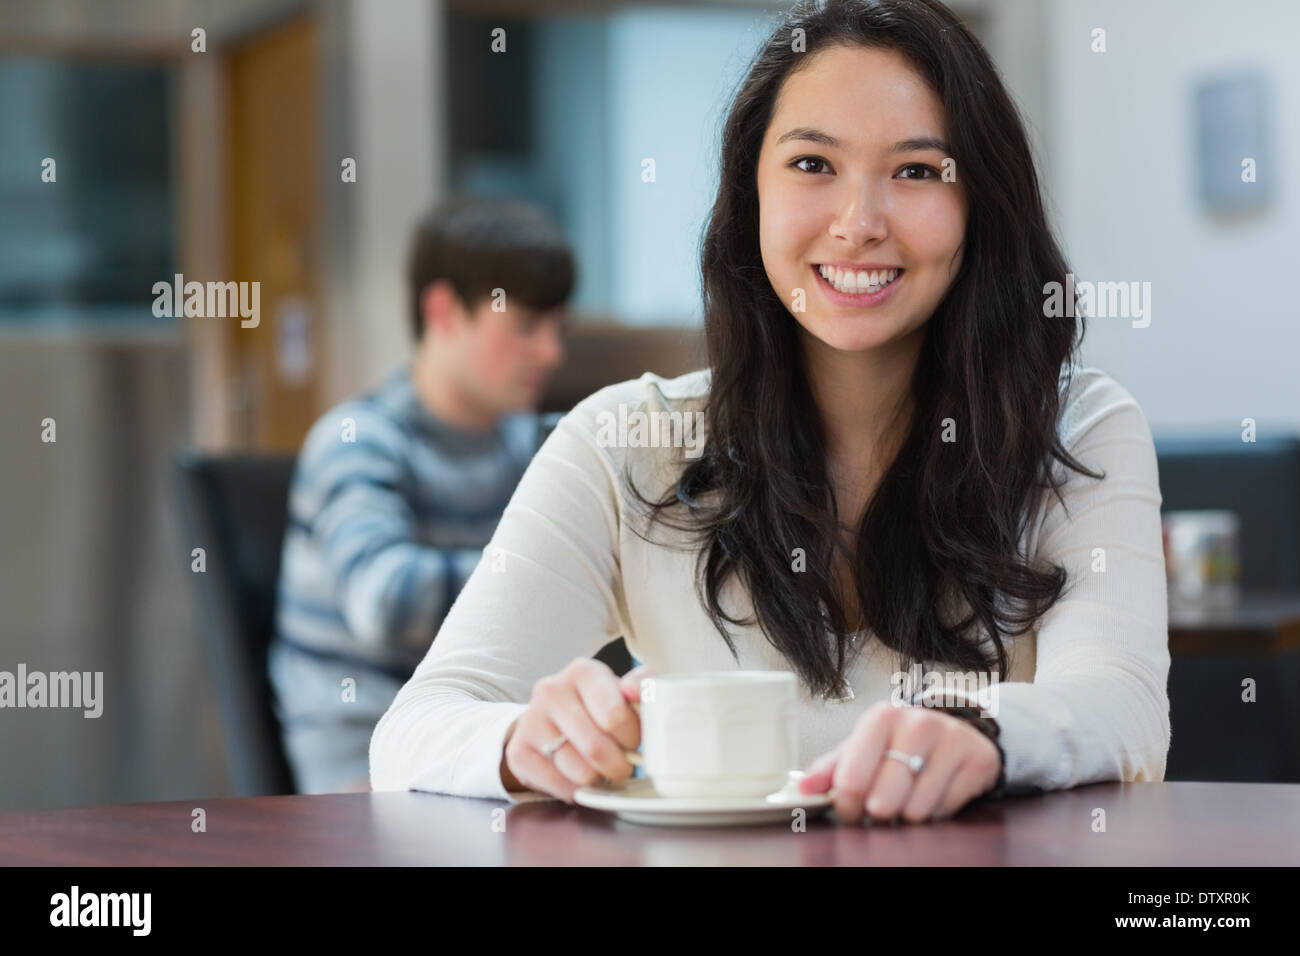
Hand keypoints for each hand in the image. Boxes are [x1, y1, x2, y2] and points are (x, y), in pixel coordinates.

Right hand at [501, 659, 651, 802]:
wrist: (549, 722)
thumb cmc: (596, 708)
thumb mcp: (623, 692)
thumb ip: (643, 686)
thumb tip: (636, 690)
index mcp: (583, 671)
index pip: (615, 716)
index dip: (632, 738)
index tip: (632, 741)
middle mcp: (551, 691)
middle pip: (596, 747)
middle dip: (618, 765)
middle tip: (622, 765)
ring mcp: (530, 721)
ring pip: (579, 771)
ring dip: (598, 779)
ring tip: (600, 770)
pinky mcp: (518, 752)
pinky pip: (560, 787)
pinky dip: (577, 791)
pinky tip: (579, 777)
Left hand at [797, 701, 1001, 823]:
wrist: (957, 730)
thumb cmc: (899, 743)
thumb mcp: (863, 748)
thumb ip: (830, 769)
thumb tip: (803, 788)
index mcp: (882, 717)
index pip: (851, 778)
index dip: (846, 804)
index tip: (848, 808)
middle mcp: (918, 723)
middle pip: (883, 800)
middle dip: (877, 812)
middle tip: (880, 807)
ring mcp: (952, 739)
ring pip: (916, 810)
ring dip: (907, 815)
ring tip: (908, 797)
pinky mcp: (977, 760)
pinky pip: (945, 811)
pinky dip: (935, 813)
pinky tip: (934, 794)